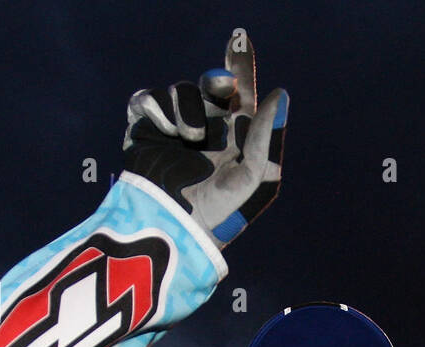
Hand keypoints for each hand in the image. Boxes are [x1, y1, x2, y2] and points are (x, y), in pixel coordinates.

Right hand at [122, 30, 287, 247]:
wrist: (172, 228)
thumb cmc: (222, 211)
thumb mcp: (255, 174)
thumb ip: (266, 134)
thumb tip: (279, 92)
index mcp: (236, 137)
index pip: (241, 94)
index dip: (240, 66)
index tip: (240, 40)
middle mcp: (207, 129)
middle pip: (211, 84)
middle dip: (218, 80)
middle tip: (223, 87)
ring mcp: (175, 129)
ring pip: (181, 90)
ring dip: (189, 107)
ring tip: (191, 138)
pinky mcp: (144, 130)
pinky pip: (148, 98)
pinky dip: (159, 108)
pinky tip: (169, 132)